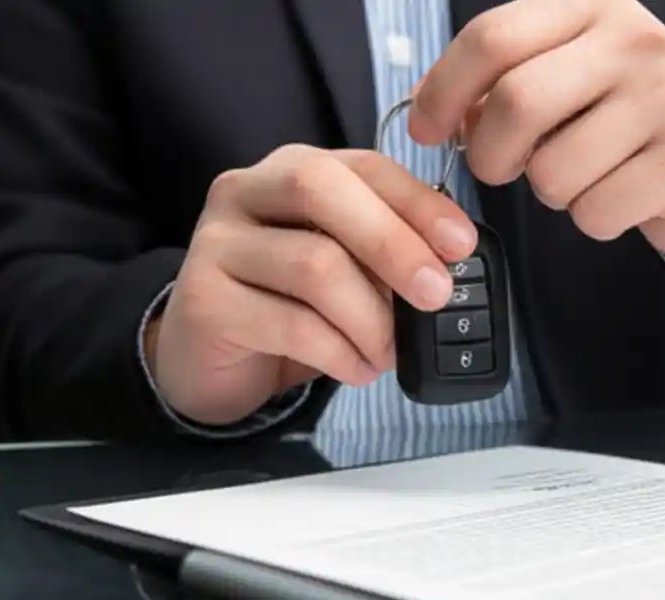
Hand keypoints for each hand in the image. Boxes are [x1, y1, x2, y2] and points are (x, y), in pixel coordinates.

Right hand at [145, 145, 478, 425]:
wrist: (210, 362)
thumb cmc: (291, 306)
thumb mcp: (349, 272)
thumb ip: (388, 256)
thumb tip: (448, 269)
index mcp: (293, 170)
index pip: (362, 166)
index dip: (417, 201)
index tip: (461, 244)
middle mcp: (247, 191)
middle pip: (321, 191)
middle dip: (392, 243)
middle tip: (435, 294)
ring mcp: (216, 242)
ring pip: (313, 266)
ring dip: (371, 319)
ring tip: (389, 353)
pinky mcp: (204, 300)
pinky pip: (291, 324)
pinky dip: (341, 353)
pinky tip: (357, 368)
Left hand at [408, 0, 664, 260]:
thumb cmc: (621, 124)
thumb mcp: (563, 80)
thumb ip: (498, 82)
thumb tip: (428, 107)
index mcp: (593, 6)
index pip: (493, 37)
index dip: (444, 90)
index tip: (426, 128)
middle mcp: (636, 39)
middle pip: (517, 102)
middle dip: (490, 154)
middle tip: (498, 170)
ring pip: (555, 170)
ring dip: (551, 193)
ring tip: (582, 177)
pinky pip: (597, 210)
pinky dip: (594, 220)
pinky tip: (620, 198)